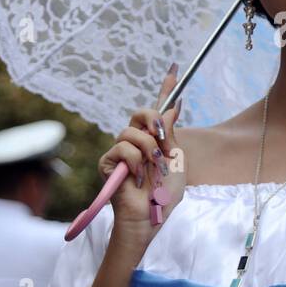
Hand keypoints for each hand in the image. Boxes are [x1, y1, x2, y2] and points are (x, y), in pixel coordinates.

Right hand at [98, 66, 186, 241]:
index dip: (167, 89)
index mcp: (155, 140)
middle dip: (153, 120)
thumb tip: (172, 107)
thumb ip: (171, 134)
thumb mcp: (175, 161)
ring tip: (153, 168)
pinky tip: (138, 178)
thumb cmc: (165, 195)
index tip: (176, 69)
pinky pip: (122, 148)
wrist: (152, 217)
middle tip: (162, 137)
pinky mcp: (109, 162)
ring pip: (131, 132)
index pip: (159, 111)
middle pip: (140, 113)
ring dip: (148, 150)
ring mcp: (121, 151)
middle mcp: (136, 142)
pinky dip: (135, 162)